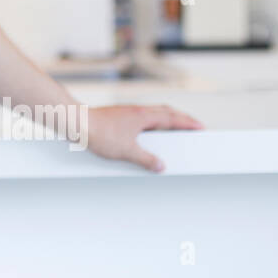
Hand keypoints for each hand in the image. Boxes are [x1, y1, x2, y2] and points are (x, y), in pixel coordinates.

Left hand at [81, 104, 203, 172]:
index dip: (188, 123)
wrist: (76, 122)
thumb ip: (146, 159)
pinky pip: (142, 118)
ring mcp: (127, 112)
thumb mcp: (127, 151)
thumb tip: (160, 166)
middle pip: (165, 112)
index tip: (201, 126)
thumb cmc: (99, 133)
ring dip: (166, 120)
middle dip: (181, 119)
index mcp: (144, 115)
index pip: (173, 118)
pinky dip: (152, 123)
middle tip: (192, 127)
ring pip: (153, 114)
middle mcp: (137, 110)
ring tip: (174, 131)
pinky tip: (148, 133)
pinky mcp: (118, 116)